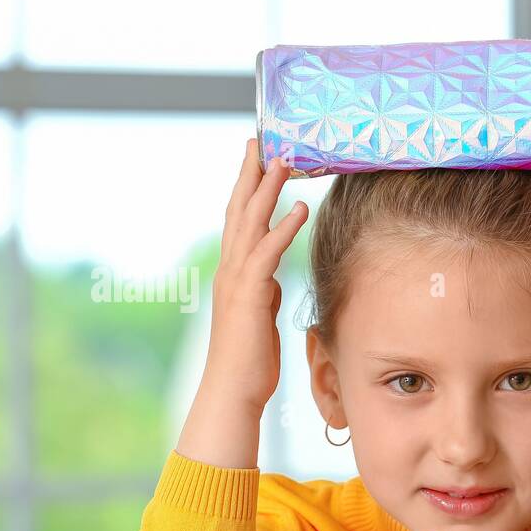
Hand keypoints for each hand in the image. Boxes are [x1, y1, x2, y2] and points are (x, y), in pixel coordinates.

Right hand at [207, 137, 307, 415]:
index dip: (246, 189)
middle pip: (238, 210)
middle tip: (259, 140)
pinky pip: (268, 253)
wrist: (233, 391)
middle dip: (250, 174)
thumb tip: (273, 281)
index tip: (256, 159)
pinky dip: (283, 227)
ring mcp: (237, 280)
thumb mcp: (260, 317)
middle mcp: (230, 269)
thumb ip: (263, 293)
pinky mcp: (250, 295)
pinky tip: (299, 208)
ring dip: (267, 189)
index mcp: (234, 273)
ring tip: (283, 160)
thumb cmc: (249, 360)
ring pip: (250, 223)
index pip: (239, 221)